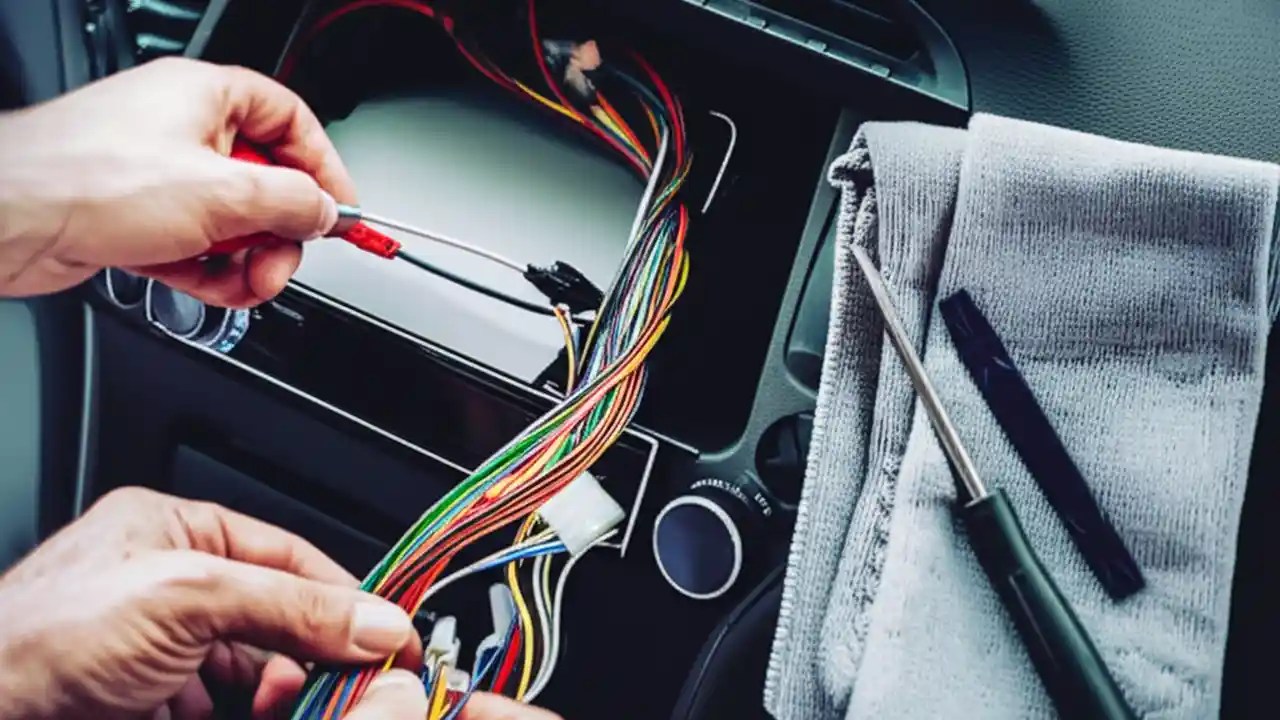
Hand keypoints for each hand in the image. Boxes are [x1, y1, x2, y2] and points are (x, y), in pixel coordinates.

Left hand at [0, 57, 354, 306]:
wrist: (4, 220)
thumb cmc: (84, 180)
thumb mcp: (222, 193)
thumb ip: (290, 201)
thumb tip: (324, 211)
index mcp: (204, 96)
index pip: (290, 121)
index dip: (322, 166)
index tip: (339, 210)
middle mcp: (181, 132)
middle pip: (265, 181)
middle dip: (279, 232)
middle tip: (282, 261)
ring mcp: (157, 178)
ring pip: (232, 223)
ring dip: (247, 261)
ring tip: (246, 283)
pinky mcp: (135, 220)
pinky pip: (196, 247)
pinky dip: (210, 272)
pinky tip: (210, 287)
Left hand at [0, 487, 417, 719]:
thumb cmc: (38, 640)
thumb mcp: (185, 600)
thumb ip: (287, 606)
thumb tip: (372, 620)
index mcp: (177, 532)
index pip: (289, 558)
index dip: (345, 596)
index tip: (389, 635)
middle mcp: (171, 584)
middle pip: (277, 617)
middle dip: (310, 654)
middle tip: (347, 684)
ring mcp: (158, 646)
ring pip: (253, 670)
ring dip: (276, 695)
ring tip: (289, 707)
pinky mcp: (148, 699)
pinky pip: (220, 706)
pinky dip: (238, 716)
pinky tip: (231, 719)